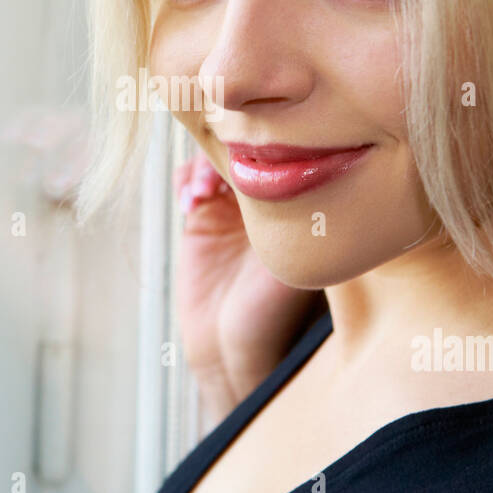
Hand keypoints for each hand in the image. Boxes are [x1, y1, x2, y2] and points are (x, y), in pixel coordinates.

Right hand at [173, 151, 327, 429]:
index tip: (255, 145)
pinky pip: (192, 181)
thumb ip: (296, 217)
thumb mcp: (295, 261)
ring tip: (204, 191)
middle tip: (222, 156)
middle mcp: (268, 202)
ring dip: (206, 164)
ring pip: (216, 159)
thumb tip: (304, 168)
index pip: (285, 156)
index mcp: (297, 205)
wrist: (233, 350)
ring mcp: (233, 209)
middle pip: (248, 150)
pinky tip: (192, 201)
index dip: (270, 142)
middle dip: (231, 146)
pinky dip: (188, 180)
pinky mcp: (202, 219)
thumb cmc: (273, 313)